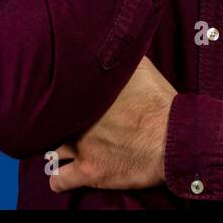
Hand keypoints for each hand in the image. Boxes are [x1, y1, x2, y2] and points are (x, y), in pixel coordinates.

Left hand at [49, 56, 177, 193]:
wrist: (174, 138)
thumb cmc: (158, 102)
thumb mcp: (139, 67)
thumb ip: (117, 56)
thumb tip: (108, 42)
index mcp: (84, 92)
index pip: (52, 91)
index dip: (55, 96)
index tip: (62, 99)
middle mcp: (76, 118)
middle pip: (48, 121)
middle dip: (53, 121)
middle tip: (64, 122)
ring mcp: (80, 146)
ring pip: (50, 149)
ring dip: (56, 147)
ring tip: (63, 146)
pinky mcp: (89, 172)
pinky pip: (59, 180)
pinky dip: (59, 178)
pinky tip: (64, 173)